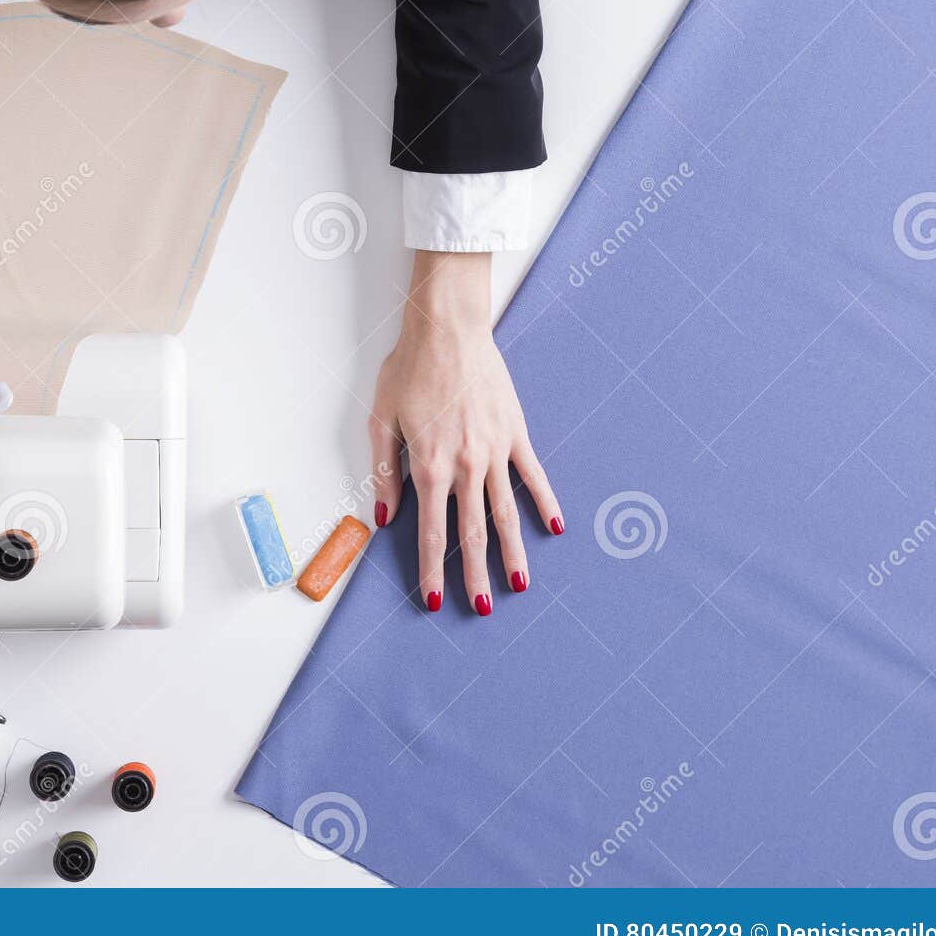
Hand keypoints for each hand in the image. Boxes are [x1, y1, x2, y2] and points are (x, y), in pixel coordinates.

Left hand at [369, 251, 562, 616]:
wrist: (448, 329)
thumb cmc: (409, 370)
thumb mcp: (381, 420)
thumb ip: (384, 472)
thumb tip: (384, 516)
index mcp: (430, 467)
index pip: (430, 532)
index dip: (431, 568)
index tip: (435, 598)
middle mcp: (466, 466)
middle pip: (472, 532)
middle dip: (474, 574)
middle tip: (481, 607)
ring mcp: (496, 451)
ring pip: (506, 513)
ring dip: (512, 552)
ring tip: (519, 585)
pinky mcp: (516, 433)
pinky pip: (533, 475)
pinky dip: (544, 502)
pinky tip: (553, 528)